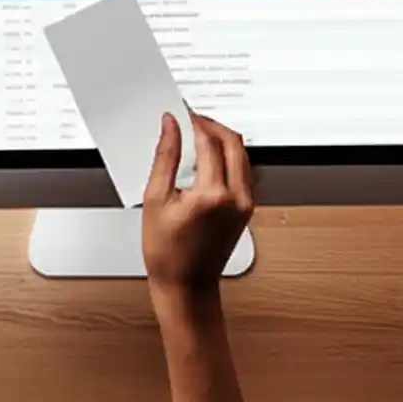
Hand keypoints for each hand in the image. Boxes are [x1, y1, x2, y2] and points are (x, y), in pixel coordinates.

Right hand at [142, 112, 254, 296]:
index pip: (208, 141)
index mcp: (213, 195)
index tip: (179, 115)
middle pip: (233, 141)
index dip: (193, 122)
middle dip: (211, 125)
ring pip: (242, 154)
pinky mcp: (247, 209)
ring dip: (221, 139)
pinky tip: (207, 158)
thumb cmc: (168, 254)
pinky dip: (227, 156)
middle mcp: (236, 198)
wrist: (186, 286)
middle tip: (190, 120)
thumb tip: (170, 128)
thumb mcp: (155, 199)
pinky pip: (243, 170)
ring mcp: (246, 204)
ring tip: (196, 137)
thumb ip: (165, 157)